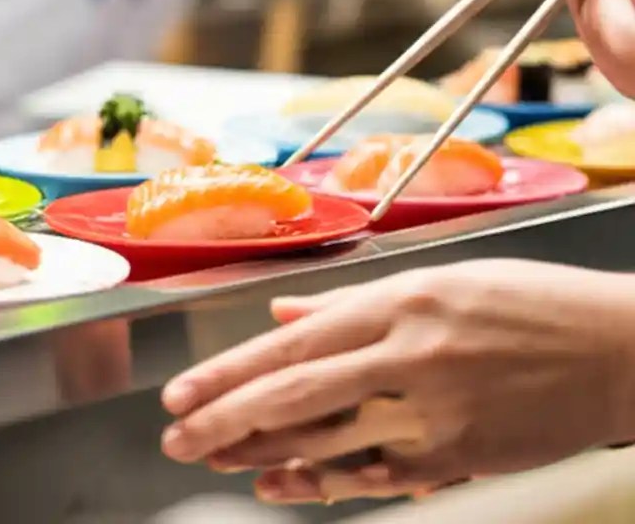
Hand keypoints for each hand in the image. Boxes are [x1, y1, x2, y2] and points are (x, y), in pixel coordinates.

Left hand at [159, 259, 634, 503]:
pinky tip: (280, 484)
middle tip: (176, 438)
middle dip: (225, 419)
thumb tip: (280, 314)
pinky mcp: (459, 455)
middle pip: (295, 394)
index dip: (228, 372)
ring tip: (212, 460)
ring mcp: (435, 411)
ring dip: (260, 453)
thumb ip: (351, 302)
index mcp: (399, 303)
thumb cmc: (531, 305)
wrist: (623, 351)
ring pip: (326, 439)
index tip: (180, 393)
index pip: (290, 343)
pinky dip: (322, 481)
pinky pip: (375, 475)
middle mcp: (409, 355)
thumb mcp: (440, 283)